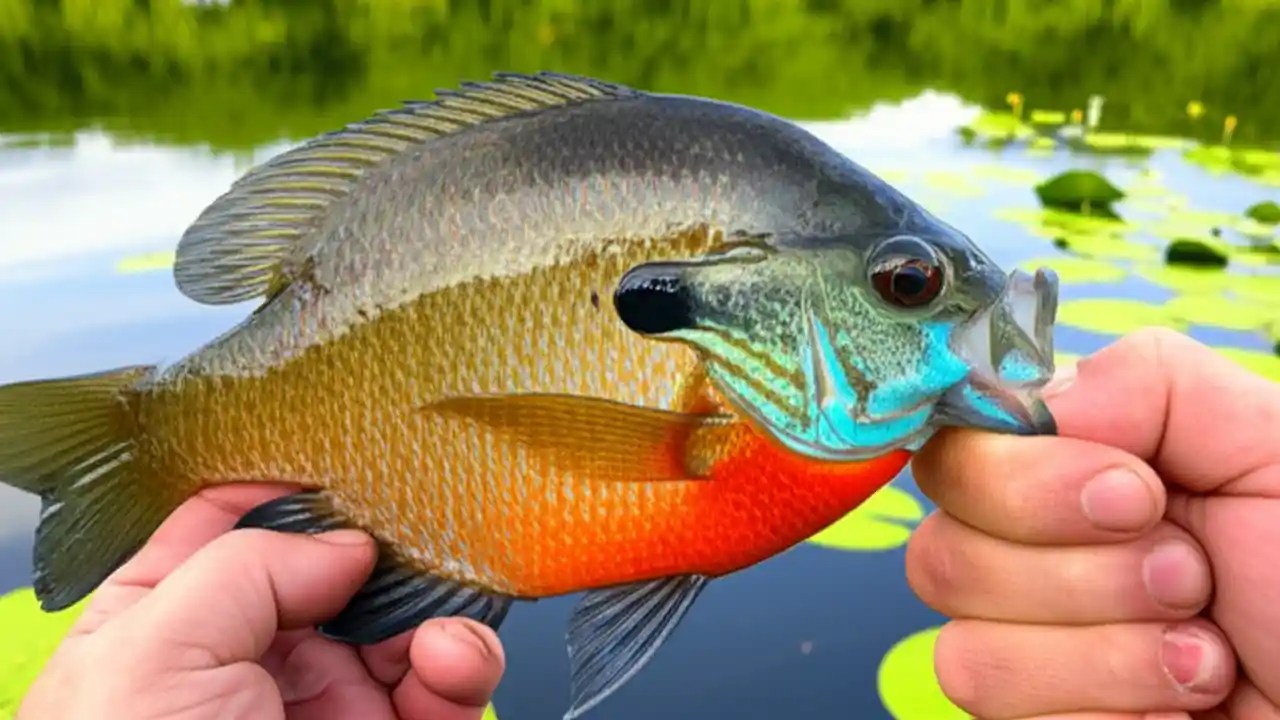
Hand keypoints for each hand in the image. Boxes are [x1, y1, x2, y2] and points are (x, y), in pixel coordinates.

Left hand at [17, 485, 505, 719]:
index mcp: (169, 621)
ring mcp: (326, 708)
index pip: (231, 524)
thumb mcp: (154, 653)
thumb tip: (341, 543)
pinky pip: (445, 689)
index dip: (288, 484)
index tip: (347, 453)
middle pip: (339, 569)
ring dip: (438, 613)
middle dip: (387, 549)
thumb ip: (247, 567)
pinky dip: (465, 666)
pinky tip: (455, 664)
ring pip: (404, 625)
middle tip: (418, 537)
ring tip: (442, 632)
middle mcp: (252, 660)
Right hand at [906, 327, 1279, 718]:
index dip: (1022, 481)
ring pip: (967, 655)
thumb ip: (1148, 382)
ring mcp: (1029, 656)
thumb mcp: (1267, 446)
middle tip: (1191, 583)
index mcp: (1070, 476)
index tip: (1137, 497)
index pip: (953, 456)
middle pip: (940, 557)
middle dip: (1085, 577)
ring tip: (1203, 663)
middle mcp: (1031, 561)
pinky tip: (1180, 718)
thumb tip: (1029, 403)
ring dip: (1111, 661)